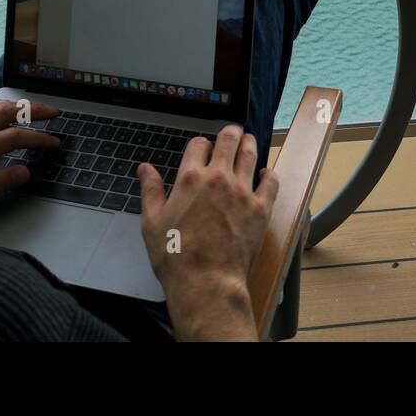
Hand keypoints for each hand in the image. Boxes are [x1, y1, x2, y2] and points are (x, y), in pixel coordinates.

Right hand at [139, 125, 278, 341]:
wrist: (206, 281)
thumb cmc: (175, 256)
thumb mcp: (152, 222)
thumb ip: (151, 190)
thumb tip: (145, 168)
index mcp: (190, 178)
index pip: (199, 144)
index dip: (200, 144)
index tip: (202, 149)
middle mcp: (218, 178)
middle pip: (229, 139)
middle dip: (230, 133)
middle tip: (232, 133)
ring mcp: (243, 191)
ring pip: (251, 154)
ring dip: (249, 144)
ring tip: (248, 142)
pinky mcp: (261, 208)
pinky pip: (271, 182)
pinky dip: (269, 174)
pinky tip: (265, 174)